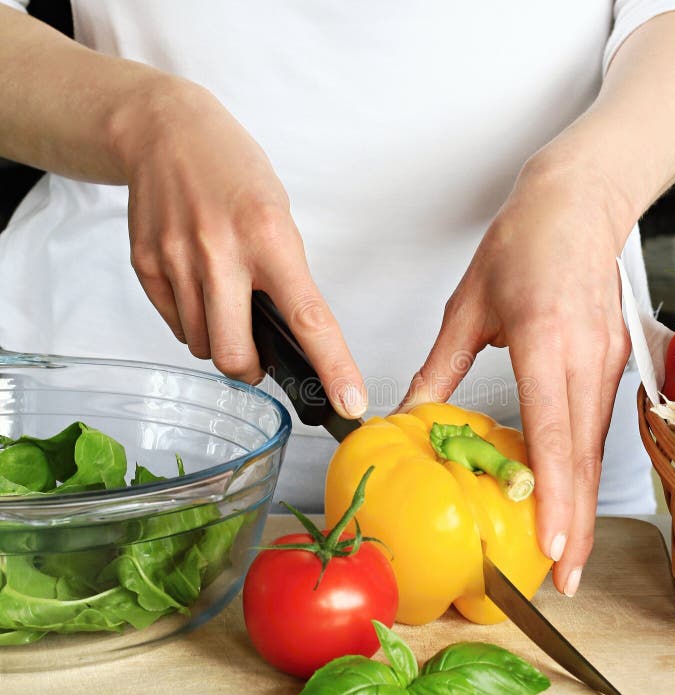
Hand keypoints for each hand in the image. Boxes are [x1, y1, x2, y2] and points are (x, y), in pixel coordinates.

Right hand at [114, 79, 366, 416]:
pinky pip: (175, 326)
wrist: (165, 131)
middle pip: (236, 356)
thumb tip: (287, 336)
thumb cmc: (233, 172)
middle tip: (258, 356)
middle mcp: (220, 252)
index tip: (350, 404)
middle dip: (251, 370)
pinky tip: (197, 287)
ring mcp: (177, 260)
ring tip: (224, 301)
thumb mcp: (278, 215)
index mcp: (269, 236)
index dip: (333, 367)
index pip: (309, 318)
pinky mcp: (145, 265)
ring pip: (202, 347)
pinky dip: (192, 322)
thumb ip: (283, 274)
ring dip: (220, 342)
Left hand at [399, 155, 631, 594]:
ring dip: (584, 502)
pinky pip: (597, 425)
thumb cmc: (522, 243)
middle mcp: (583, 354)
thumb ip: (439, 366)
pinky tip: (570, 494)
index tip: (552, 543)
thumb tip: (408, 412)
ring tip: (568, 552)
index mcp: (541, 337)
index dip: (555, 493)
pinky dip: (584, 467)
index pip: (551, 430)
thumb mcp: (467, 305)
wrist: (576, 204)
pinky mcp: (613, 359)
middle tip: (564, 578)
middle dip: (577, 522)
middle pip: (582, 454)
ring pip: (594, 447)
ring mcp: (605, 358)